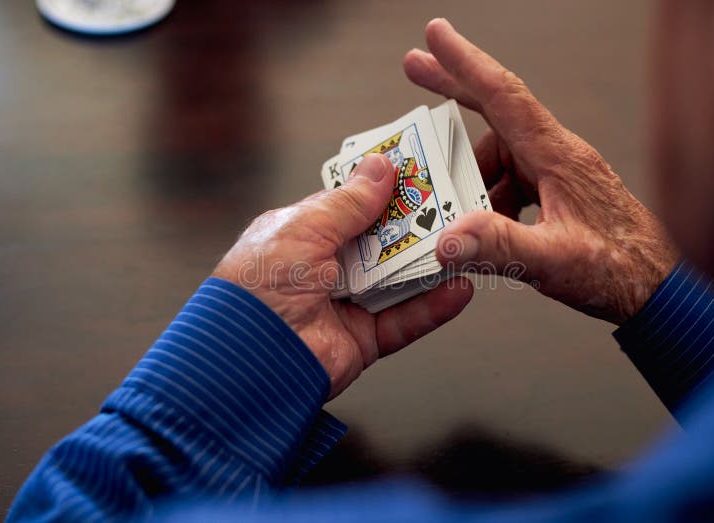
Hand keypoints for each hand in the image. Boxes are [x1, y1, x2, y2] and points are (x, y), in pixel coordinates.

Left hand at [212, 154, 472, 397]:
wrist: (249, 359)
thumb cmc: (257, 289)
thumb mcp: (304, 229)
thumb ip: (347, 202)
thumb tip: (378, 169)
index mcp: (302, 235)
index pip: (351, 205)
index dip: (382, 189)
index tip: (417, 173)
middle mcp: (325, 268)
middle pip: (382, 241)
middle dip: (414, 225)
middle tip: (451, 205)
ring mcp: (345, 304)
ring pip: (399, 279)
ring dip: (430, 263)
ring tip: (464, 243)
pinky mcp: (363, 339)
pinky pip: (405, 320)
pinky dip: (432, 307)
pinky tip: (457, 288)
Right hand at [404, 19, 677, 324]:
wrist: (658, 286)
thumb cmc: (619, 269)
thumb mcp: (555, 260)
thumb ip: (500, 247)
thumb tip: (447, 239)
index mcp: (557, 157)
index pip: (505, 97)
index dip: (466, 64)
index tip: (436, 34)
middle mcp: (556, 156)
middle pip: (495, 113)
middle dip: (453, 90)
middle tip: (415, 68)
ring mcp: (556, 174)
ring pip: (498, 156)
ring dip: (469, 178)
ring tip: (453, 212)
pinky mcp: (557, 193)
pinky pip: (510, 182)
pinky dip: (488, 199)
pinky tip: (484, 229)